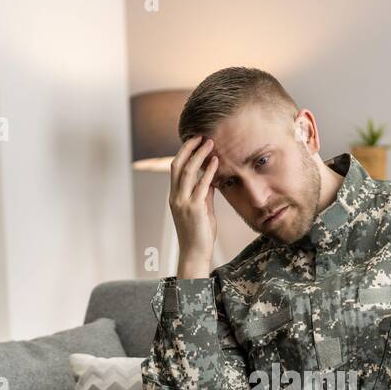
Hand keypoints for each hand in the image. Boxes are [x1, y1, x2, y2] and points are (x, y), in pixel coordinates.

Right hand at [169, 135, 218, 277]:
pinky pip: (201, 185)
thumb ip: (204, 194)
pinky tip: (216, 162)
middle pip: (178, 165)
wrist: (195, 253)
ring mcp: (183, 202)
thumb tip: (211, 178)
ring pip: (188, 172)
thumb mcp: (202, 210)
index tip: (195, 141)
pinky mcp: (194, 208)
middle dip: (188, 148)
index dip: (184, 153)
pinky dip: (208, 171)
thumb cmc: (199, 234)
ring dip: (199, 155)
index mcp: (174, 196)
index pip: (176, 169)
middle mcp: (176, 197)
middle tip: (201, 136)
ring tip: (210, 143)